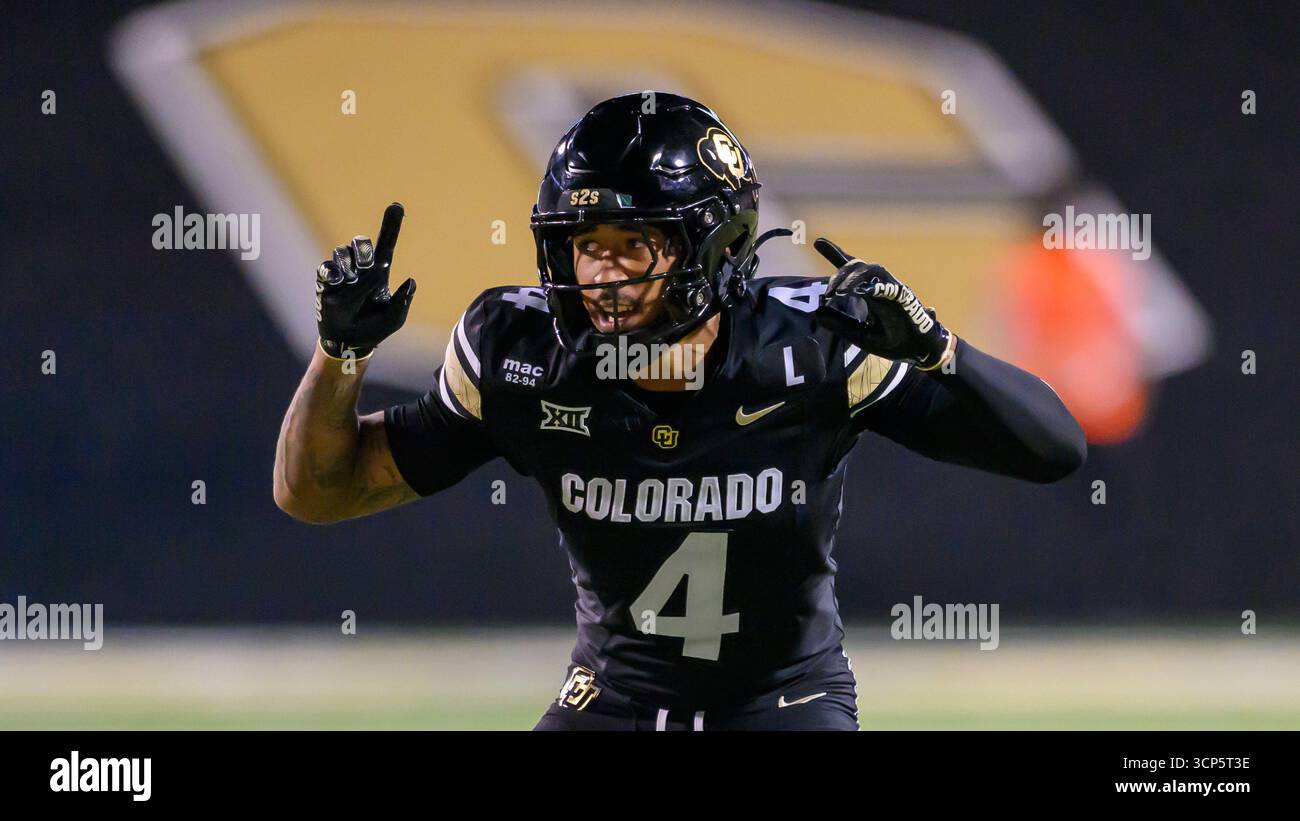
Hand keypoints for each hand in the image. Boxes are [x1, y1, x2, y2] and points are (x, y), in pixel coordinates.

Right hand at [316, 202, 416, 358]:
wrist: (349, 342)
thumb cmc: (374, 329)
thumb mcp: (394, 319)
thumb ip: (403, 301)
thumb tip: (412, 281)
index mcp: (378, 273)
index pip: (385, 245)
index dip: (391, 226)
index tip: (397, 206)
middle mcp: (359, 269)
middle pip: (360, 243)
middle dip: (363, 251)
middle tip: (367, 267)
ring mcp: (342, 274)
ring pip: (342, 252)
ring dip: (349, 266)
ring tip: (350, 285)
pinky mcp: (325, 281)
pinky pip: (326, 267)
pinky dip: (332, 271)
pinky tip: (337, 281)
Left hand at [813, 237, 953, 369]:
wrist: (918, 353)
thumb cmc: (893, 341)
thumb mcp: (860, 335)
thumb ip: (840, 324)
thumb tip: (817, 312)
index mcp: (869, 292)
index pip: (852, 270)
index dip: (836, 254)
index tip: (818, 242)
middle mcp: (880, 287)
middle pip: (859, 266)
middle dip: (841, 274)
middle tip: (827, 293)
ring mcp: (893, 290)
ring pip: (874, 270)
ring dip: (854, 278)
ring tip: (839, 292)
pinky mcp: (906, 299)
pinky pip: (892, 287)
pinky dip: (877, 287)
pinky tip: (864, 292)